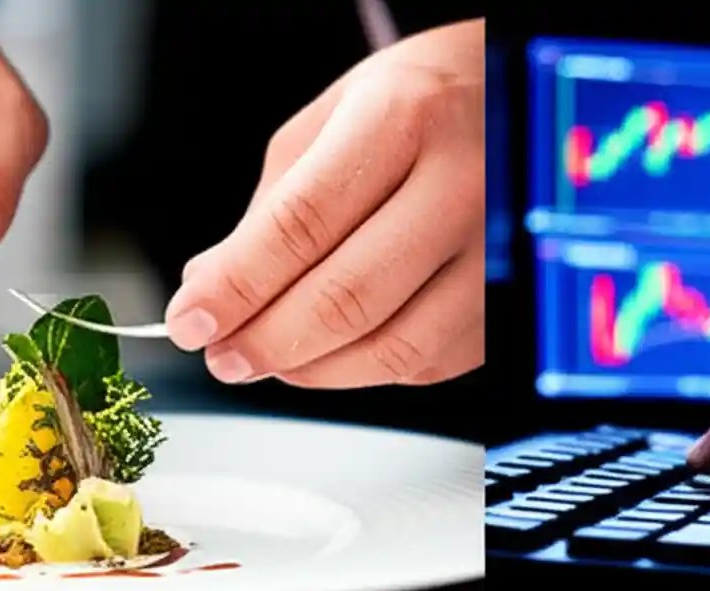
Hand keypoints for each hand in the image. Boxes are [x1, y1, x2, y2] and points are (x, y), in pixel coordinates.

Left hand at [165, 19, 484, 387]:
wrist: (517, 101)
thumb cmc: (424, 102)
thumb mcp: (336, 118)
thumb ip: (275, 205)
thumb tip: (214, 288)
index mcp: (405, 119)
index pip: (302, 225)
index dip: (236, 285)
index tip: (192, 320)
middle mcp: (464, 184)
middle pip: (349, 298)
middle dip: (267, 341)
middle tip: (224, 355)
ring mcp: (499, 249)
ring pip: (394, 347)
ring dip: (314, 371)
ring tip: (270, 360)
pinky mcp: (511, 300)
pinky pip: (430, 362)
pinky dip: (369, 369)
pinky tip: (337, 351)